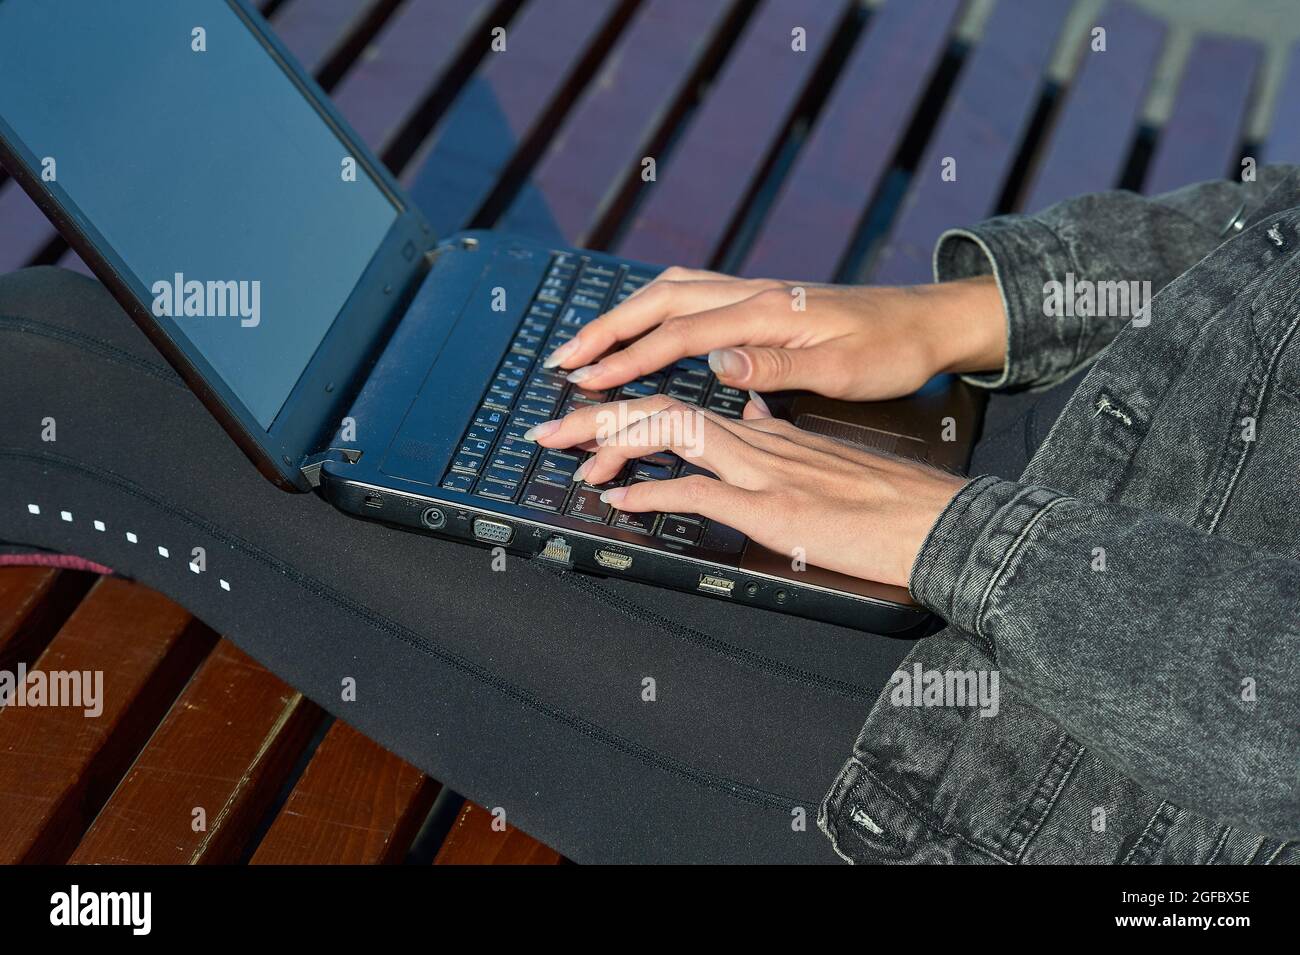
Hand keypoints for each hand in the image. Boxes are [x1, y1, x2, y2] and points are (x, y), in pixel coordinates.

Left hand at [529, 395, 969, 588]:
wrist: (940, 522)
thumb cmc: (889, 501)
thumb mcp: (826, 459)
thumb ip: (783, 436)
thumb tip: (750, 415)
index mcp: (770, 431)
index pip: (686, 405)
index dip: (630, 411)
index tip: (591, 420)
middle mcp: (761, 441)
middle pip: (665, 408)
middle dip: (599, 416)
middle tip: (549, 431)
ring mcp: (766, 471)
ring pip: (673, 433)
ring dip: (613, 444)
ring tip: (571, 461)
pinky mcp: (774, 508)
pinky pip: (699, 491)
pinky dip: (651, 494)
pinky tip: (620, 503)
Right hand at [544, 267, 1004, 400]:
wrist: (929, 321)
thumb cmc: (893, 351)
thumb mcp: (845, 369)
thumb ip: (780, 365)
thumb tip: (718, 360)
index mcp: (766, 314)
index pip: (677, 336)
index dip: (625, 360)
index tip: (584, 383)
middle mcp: (753, 294)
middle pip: (659, 301)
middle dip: (605, 330)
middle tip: (561, 360)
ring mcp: (756, 292)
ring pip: (671, 289)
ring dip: (624, 313)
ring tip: (587, 344)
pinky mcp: (763, 299)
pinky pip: (692, 291)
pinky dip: (654, 305)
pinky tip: (644, 321)